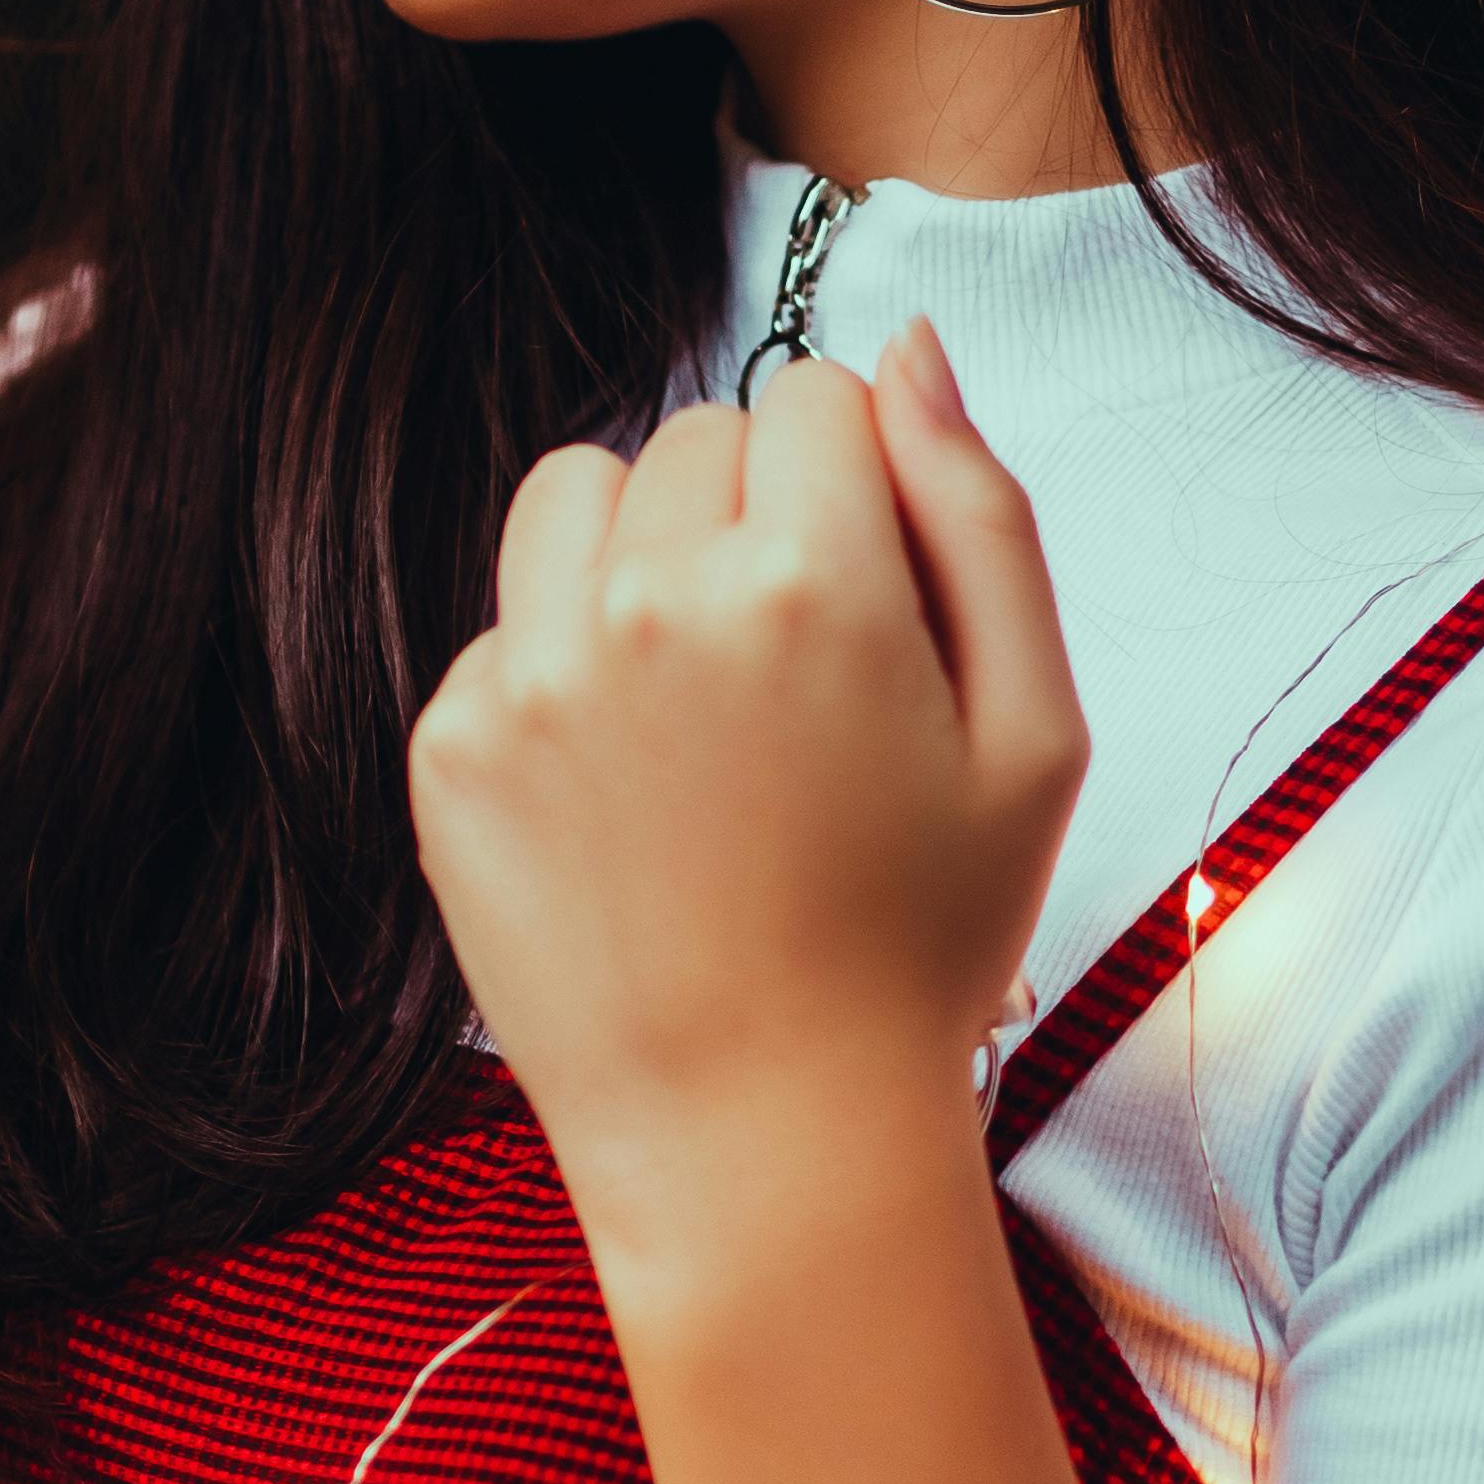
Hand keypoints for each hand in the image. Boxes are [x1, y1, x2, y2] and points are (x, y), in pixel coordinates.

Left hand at [409, 323, 1087, 1262]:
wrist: (761, 1137)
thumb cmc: (919, 938)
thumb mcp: (1032, 730)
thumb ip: (981, 509)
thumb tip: (907, 345)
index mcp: (810, 580)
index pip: (816, 397)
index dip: (861, 492)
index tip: (872, 606)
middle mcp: (650, 601)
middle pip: (701, 437)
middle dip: (757, 521)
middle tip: (799, 687)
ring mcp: (531, 674)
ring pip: (581, 495)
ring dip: (642, 556)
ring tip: (703, 708)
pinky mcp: (451, 744)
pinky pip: (509, 621)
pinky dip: (567, 673)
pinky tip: (631, 794)